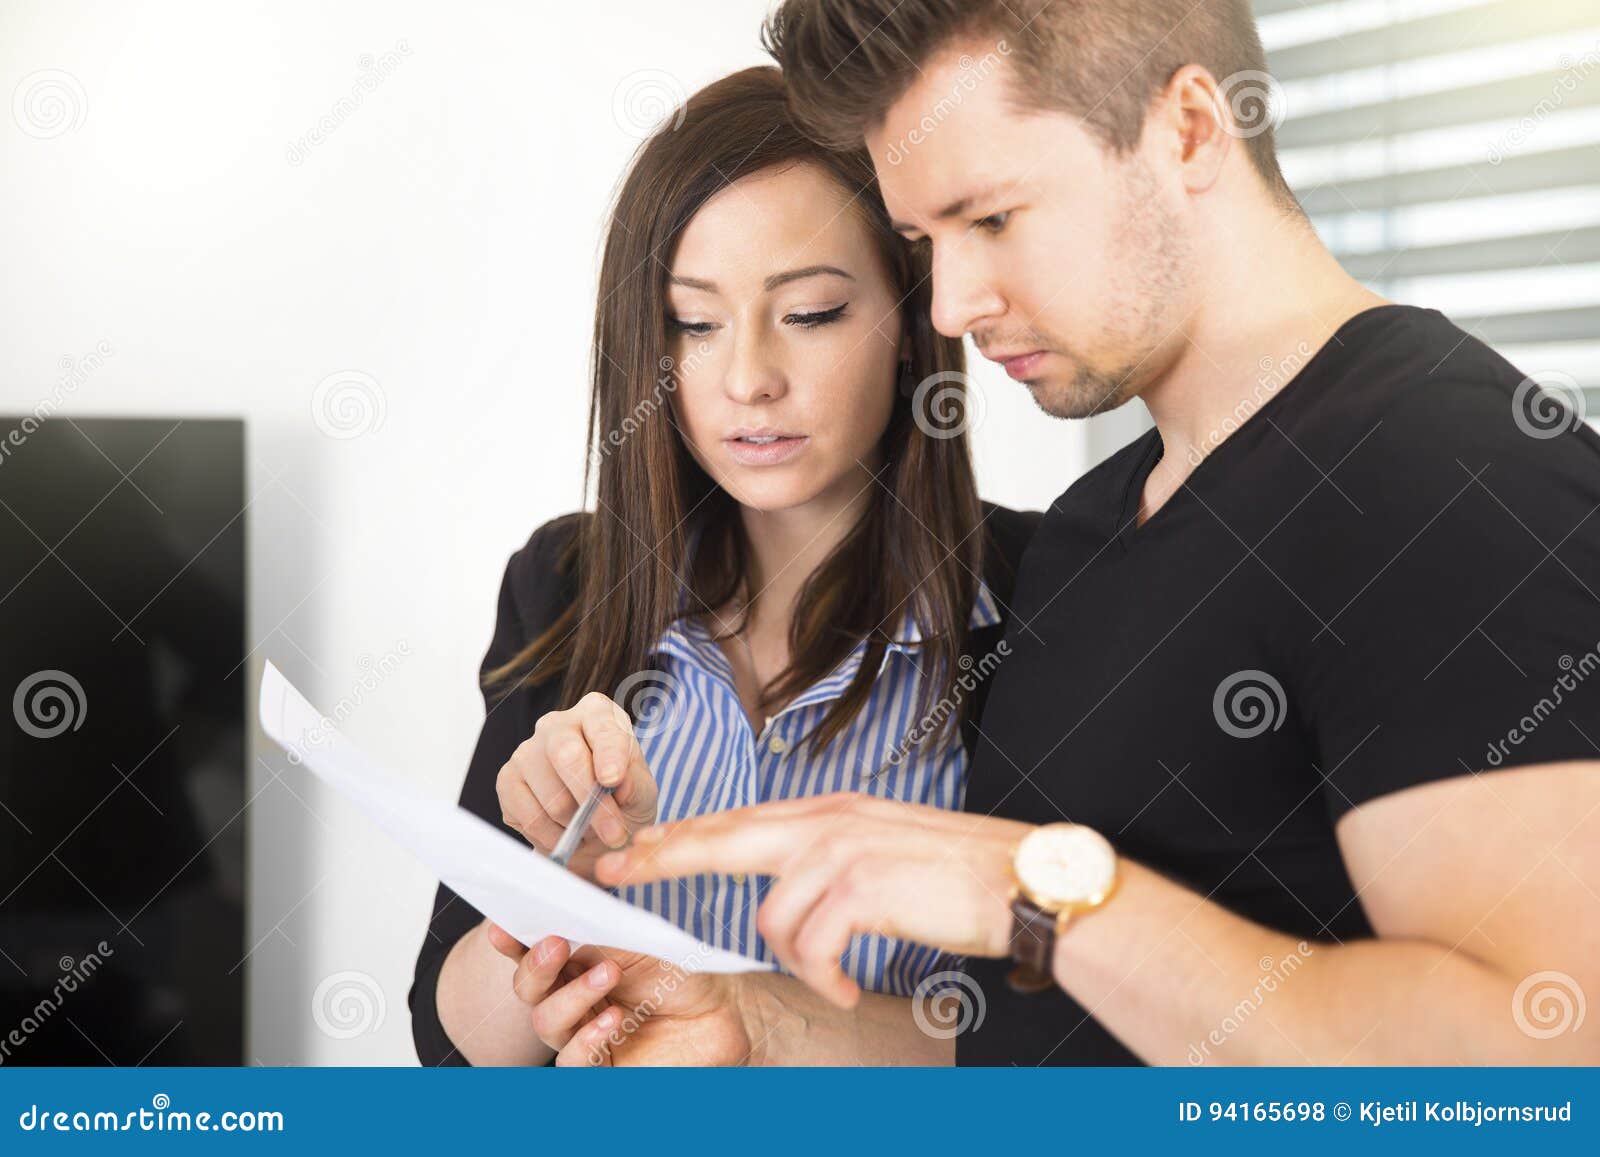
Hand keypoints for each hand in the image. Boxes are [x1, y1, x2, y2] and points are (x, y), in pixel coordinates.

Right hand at [486, 921, 755, 1065]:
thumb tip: (557, 901)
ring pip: (546, 1021)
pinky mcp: (602, 1067)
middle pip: (528, 987)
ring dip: (572, 996)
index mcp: (574, 960)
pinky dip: (587, 1038)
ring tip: (609, 974)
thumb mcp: (637, 938)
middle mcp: (571, 998)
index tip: (502, 928)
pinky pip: (573, 1061)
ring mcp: (583, 1034)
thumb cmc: (681, 969)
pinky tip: (613, 1019)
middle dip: (536, 966)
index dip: (511, 940)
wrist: (725, 1007)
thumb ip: (595, 926)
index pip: (530, 951)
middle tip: (557, 944)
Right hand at [495, 691, 658, 876]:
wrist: (595, 827)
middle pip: (566, 755)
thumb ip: (635, 784)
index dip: (607, 753)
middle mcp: (556, 725)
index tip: (612, 780)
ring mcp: (526, 751)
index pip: (601, 726)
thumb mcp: (642, 792)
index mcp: (596, 713)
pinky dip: (554, 837)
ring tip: (590, 829)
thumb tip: (618, 782)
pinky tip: (566, 832)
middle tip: (613, 833)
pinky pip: (530, 819)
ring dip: (577, 827)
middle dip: (591, 800)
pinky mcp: (507, 781)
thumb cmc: (622, 799)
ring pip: (551, 798)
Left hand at [595, 792, 1032, 1007]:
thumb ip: (830, 856)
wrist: (1018, 881)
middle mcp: (828, 822)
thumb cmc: (957, 875)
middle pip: (723, 836)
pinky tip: (848, 990)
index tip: (635, 846)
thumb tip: (785, 887)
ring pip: (774, 917)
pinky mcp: (861, 888)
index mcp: (831, 811)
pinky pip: (812, 947)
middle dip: (663, 856)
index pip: (739, 819)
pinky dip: (826, 978)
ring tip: (836, 982)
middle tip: (616, 873)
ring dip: (802, 963)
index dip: (682, 833)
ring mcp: (843, 851)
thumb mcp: (881, 848)